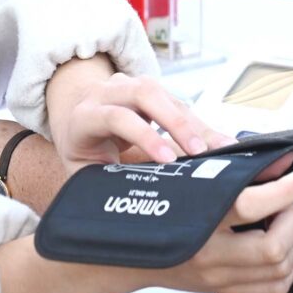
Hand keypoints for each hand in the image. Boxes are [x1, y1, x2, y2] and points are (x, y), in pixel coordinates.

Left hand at [44, 58, 233, 175]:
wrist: (74, 120)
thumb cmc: (81, 154)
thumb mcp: (83, 171)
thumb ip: (106, 182)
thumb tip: (137, 207)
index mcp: (84, 115)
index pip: (116, 117)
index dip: (144, 136)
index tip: (168, 162)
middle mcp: (106, 92)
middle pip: (145, 93)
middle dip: (176, 122)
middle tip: (199, 152)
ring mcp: (128, 85)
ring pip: (165, 94)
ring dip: (193, 122)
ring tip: (219, 148)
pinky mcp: (149, 90)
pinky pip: (176, 101)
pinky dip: (196, 122)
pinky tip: (215, 141)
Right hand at [147, 167, 292, 292]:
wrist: (126, 254)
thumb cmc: (156, 207)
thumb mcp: (185, 178)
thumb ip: (235, 168)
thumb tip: (282, 161)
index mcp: (195, 219)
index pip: (250, 205)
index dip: (285, 189)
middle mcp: (208, 254)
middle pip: (274, 247)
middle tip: (286, 203)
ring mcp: (217, 277)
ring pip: (280, 268)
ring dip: (292, 240)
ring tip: (280, 221)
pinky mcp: (224, 291)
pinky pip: (275, 286)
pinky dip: (288, 264)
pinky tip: (278, 244)